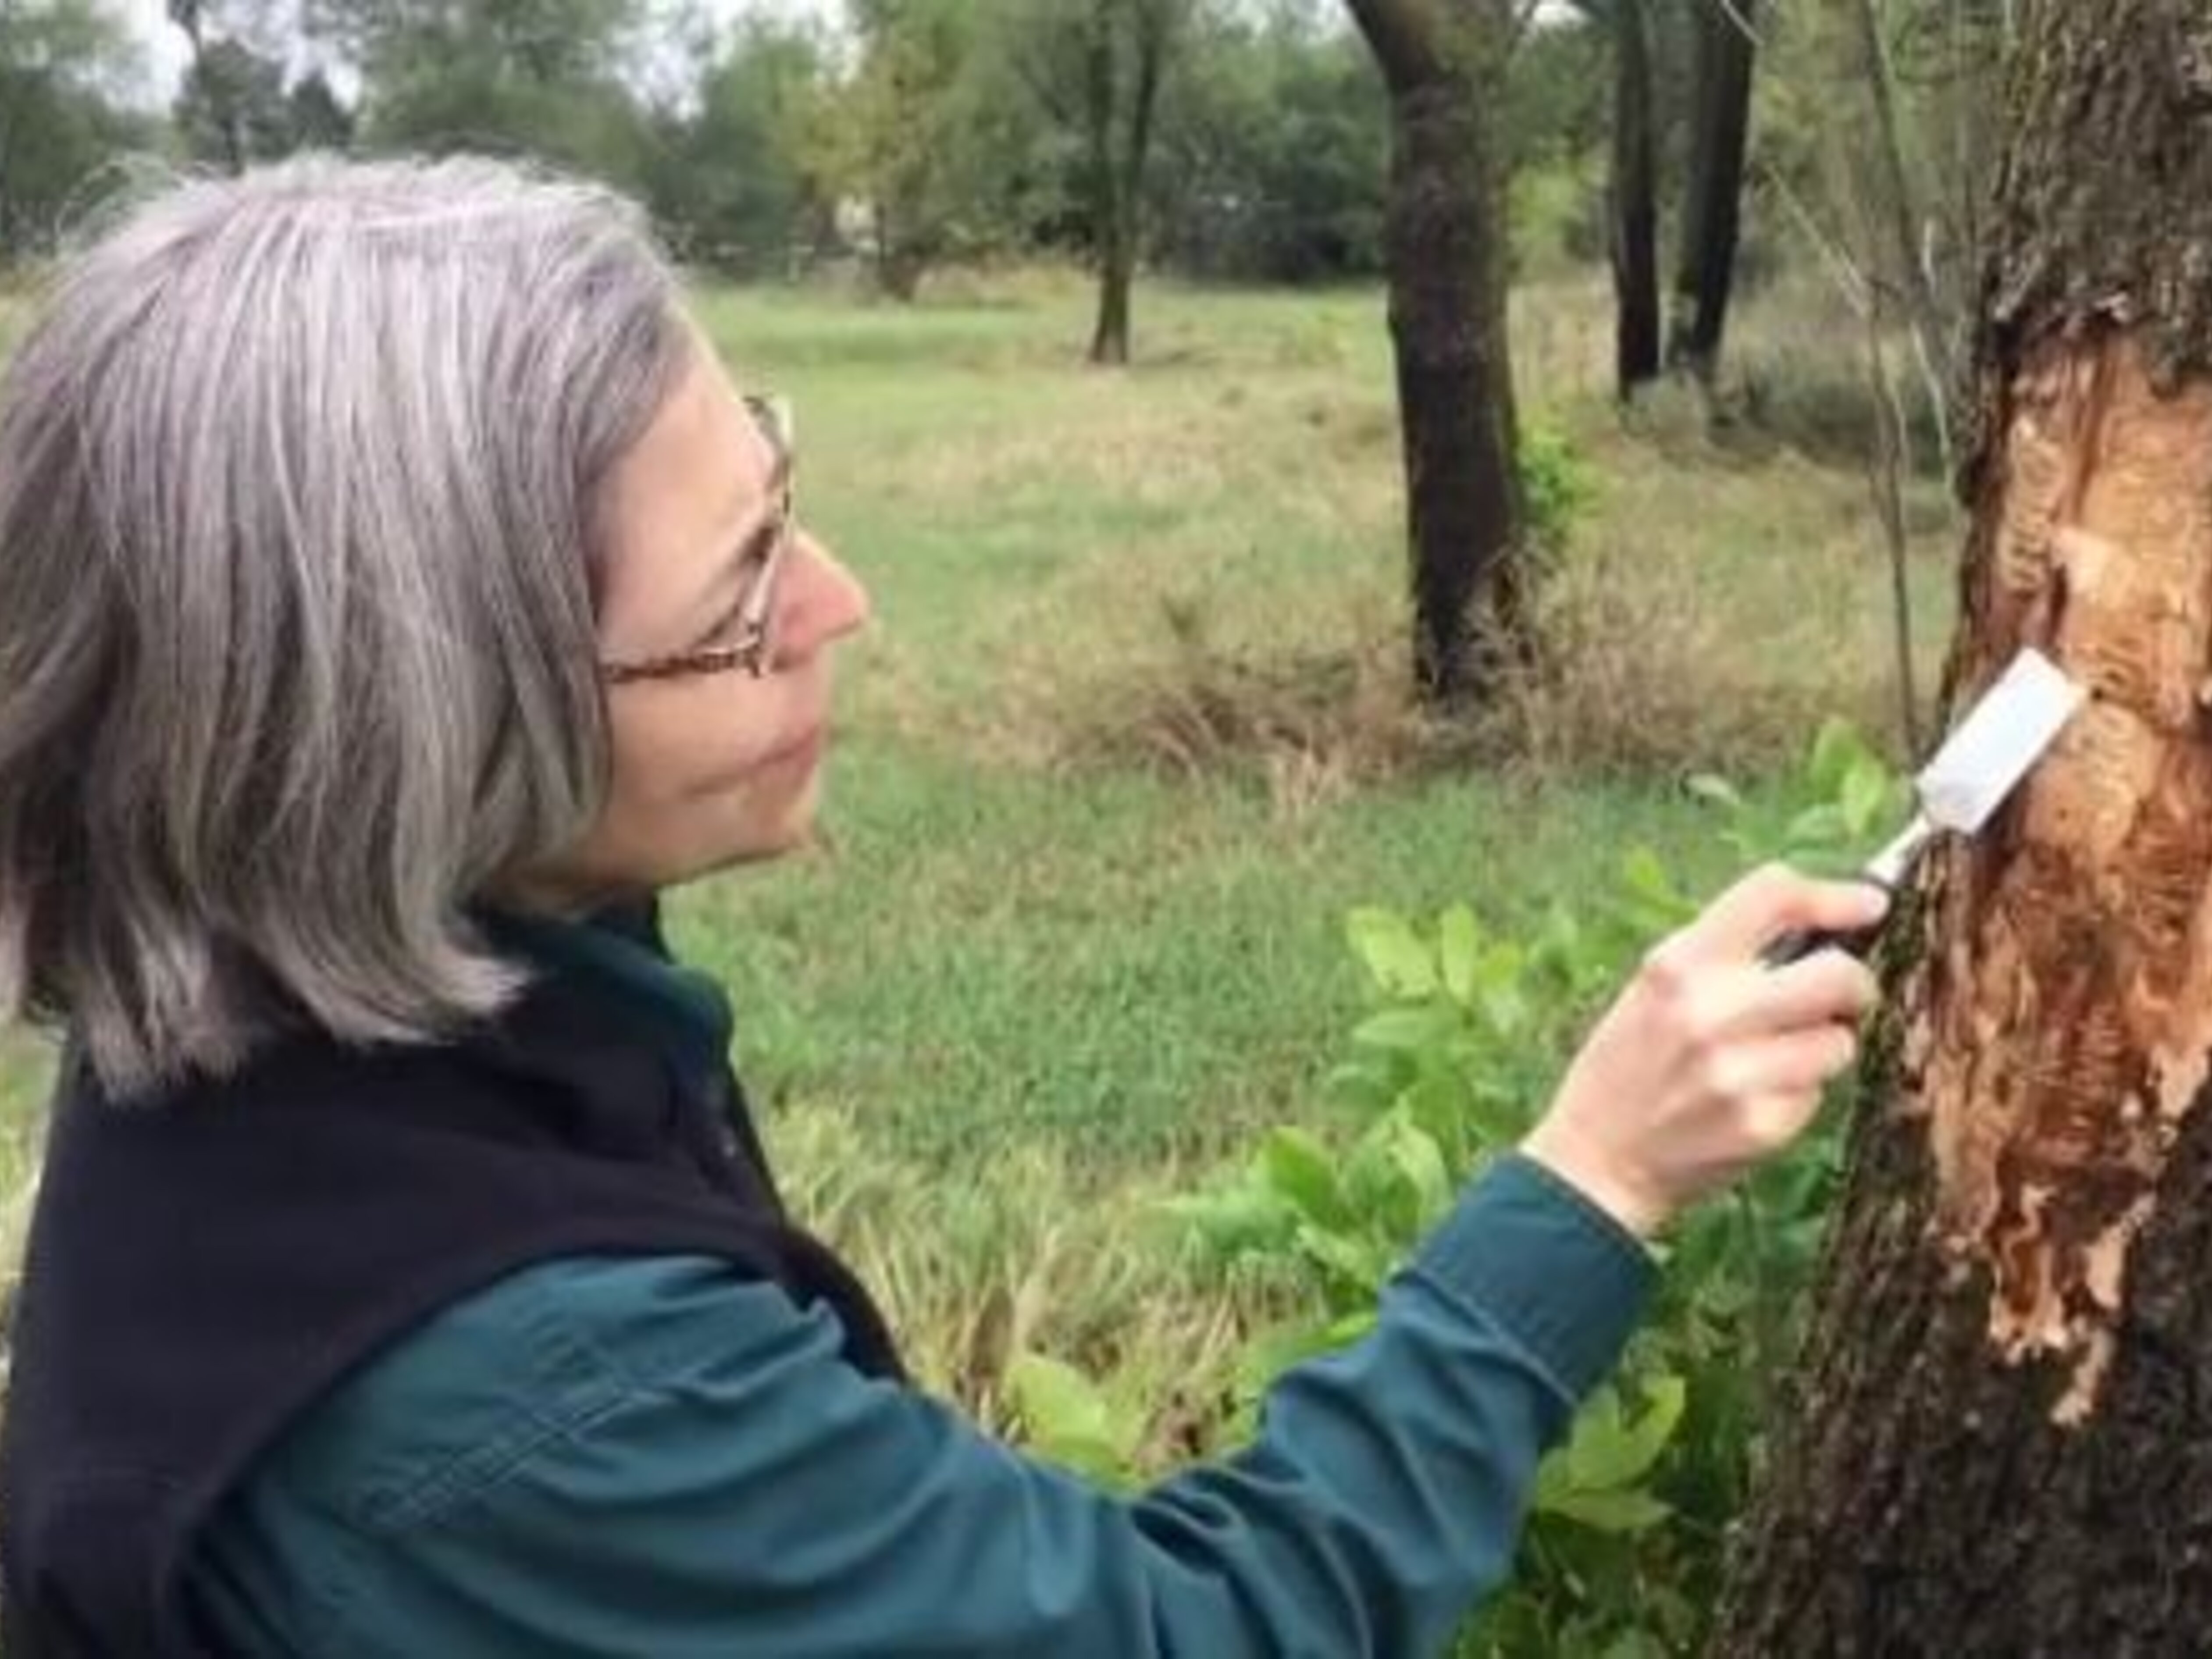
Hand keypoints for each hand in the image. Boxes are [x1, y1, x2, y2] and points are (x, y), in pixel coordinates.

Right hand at [1520, 864, 1887, 1236]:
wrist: (1597, 1157)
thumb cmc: (1631, 1061)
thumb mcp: (1657, 987)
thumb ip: (1725, 951)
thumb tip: (1822, 923)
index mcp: (1679, 964)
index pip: (1775, 896)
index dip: (1835, 895)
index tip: (1871, 905)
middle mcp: (1711, 1012)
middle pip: (1838, 974)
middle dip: (1854, 984)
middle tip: (1839, 997)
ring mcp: (1740, 1073)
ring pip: (1839, 1042)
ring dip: (1821, 1048)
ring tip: (1771, 1061)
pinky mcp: (1763, 1125)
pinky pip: (1817, 1094)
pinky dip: (1799, 1094)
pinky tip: (1754, 1100)